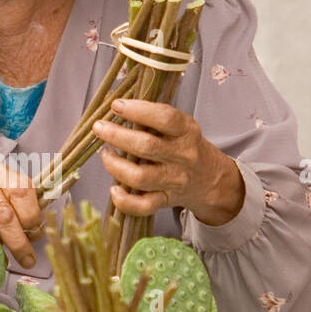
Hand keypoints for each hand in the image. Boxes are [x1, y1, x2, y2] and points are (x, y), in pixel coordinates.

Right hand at [0, 163, 42, 267]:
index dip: (32, 216)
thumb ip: (20, 207)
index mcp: (2, 174)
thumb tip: (38, 232)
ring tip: (7, 261)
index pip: (23, 190)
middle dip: (18, 240)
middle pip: (5, 213)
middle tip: (27, 258)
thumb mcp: (0, 193)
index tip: (36, 234)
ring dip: (0, 247)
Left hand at [92, 99, 244, 224]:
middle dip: (116, 135)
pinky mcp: (166, 200)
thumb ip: (156, 118)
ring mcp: (174, 181)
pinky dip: (124, 201)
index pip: (164, 118)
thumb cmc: (186, 147)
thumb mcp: (182, 126)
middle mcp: (183, 156)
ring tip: (106, 153)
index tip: (116, 105)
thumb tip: (118, 108)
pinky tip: (114, 189)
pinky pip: (143, 206)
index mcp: (187, 132)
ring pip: (139, 177)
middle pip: (146, 147)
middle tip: (100, 128)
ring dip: (114, 165)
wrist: (211, 179)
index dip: (138, 110)